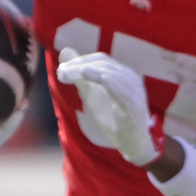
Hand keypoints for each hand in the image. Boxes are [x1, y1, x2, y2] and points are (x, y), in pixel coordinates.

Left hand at [57, 47, 158, 165]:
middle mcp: (131, 79)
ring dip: (84, 71)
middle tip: (61, 72)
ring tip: (66, 74)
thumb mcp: (93, 94)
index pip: (100, 60)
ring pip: (109, 72)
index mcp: (124, 75)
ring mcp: (134, 90)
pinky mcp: (133, 104)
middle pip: (103, 63)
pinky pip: (118, 87)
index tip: (62, 70)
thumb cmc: (115, 119)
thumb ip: (80, 76)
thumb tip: (65, 52)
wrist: (134, 143)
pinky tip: (85, 75)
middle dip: (79, 65)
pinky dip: (101, 78)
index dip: (80, 61)